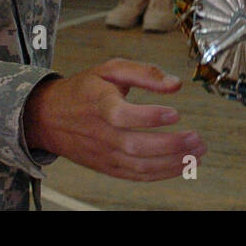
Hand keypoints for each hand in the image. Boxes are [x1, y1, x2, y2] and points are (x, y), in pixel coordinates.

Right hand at [22, 59, 204, 180]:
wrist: (48, 118)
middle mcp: (101, 133)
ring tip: (197, 153)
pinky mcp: (107, 167)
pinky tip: (182, 166)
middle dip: (170, 146)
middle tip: (196, 139)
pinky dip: (161, 174)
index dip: (148, 117)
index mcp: (100, 104)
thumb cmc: (84, 90)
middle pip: (136, 146)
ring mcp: (104, 154)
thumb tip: (175, 84)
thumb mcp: (110, 69)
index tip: (174, 113)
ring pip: (140, 166)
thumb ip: (144, 72)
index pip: (122, 116)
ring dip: (172, 162)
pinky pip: (136, 176)